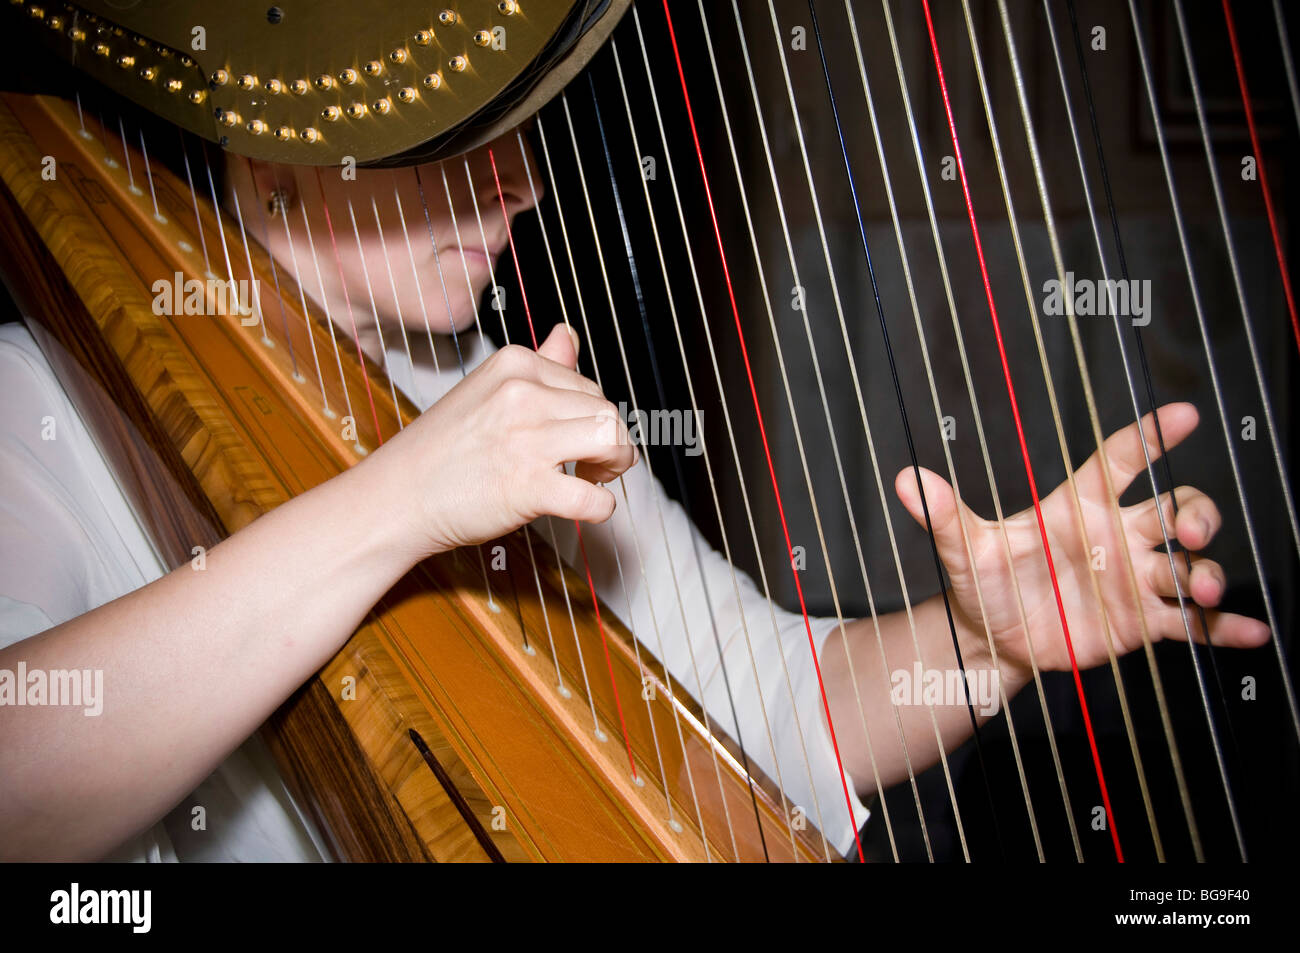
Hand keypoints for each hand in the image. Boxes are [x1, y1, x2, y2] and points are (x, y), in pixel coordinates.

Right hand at [366, 324, 635, 557]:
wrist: (397, 496)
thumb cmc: (441, 451)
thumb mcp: (488, 389)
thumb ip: (538, 364)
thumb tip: (568, 333)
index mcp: (515, 365)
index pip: (588, 384)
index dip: (595, 416)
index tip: (579, 439)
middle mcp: (523, 395)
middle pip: (607, 411)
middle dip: (612, 441)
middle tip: (592, 464)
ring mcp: (526, 440)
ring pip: (612, 440)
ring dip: (616, 465)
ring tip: (595, 478)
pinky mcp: (528, 487)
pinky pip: (594, 497)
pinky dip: (601, 507)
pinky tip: (587, 507)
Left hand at [894, 403, 1269, 679]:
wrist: (993, 634)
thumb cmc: (984, 579)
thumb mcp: (965, 549)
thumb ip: (944, 514)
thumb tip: (905, 480)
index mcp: (1079, 505)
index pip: (1121, 459)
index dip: (1151, 437)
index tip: (1184, 414)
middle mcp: (1116, 535)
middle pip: (1173, 508)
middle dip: (1194, 513)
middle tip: (1189, 530)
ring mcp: (1133, 578)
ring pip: (1188, 563)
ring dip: (1207, 571)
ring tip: (1204, 588)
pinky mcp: (1141, 621)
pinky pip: (1191, 622)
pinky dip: (1223, 627)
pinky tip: (1252, 634)